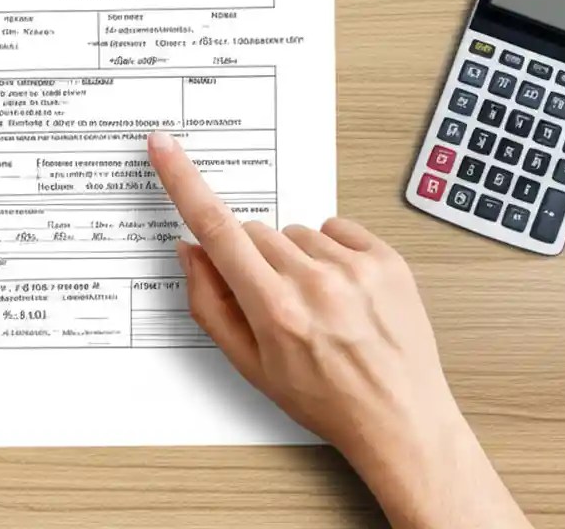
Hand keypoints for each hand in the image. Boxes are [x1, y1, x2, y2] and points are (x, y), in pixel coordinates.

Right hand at [147, 131, 530, 528]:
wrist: (399, 417)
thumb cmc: (325, 399)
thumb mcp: (250, 366)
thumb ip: (209, 305)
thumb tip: (190, 251)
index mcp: (274, 309)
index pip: (216, 229)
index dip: (183, 182)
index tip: (165, 148)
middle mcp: (314, 282)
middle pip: (253, 232)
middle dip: (250, 258)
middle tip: (270, 299)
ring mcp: (355, 267)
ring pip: (293, 232)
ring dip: (292, 257)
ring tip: (314, 302)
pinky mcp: (386, 258)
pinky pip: (336, 228)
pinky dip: (329, 251)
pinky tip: (338, 289)